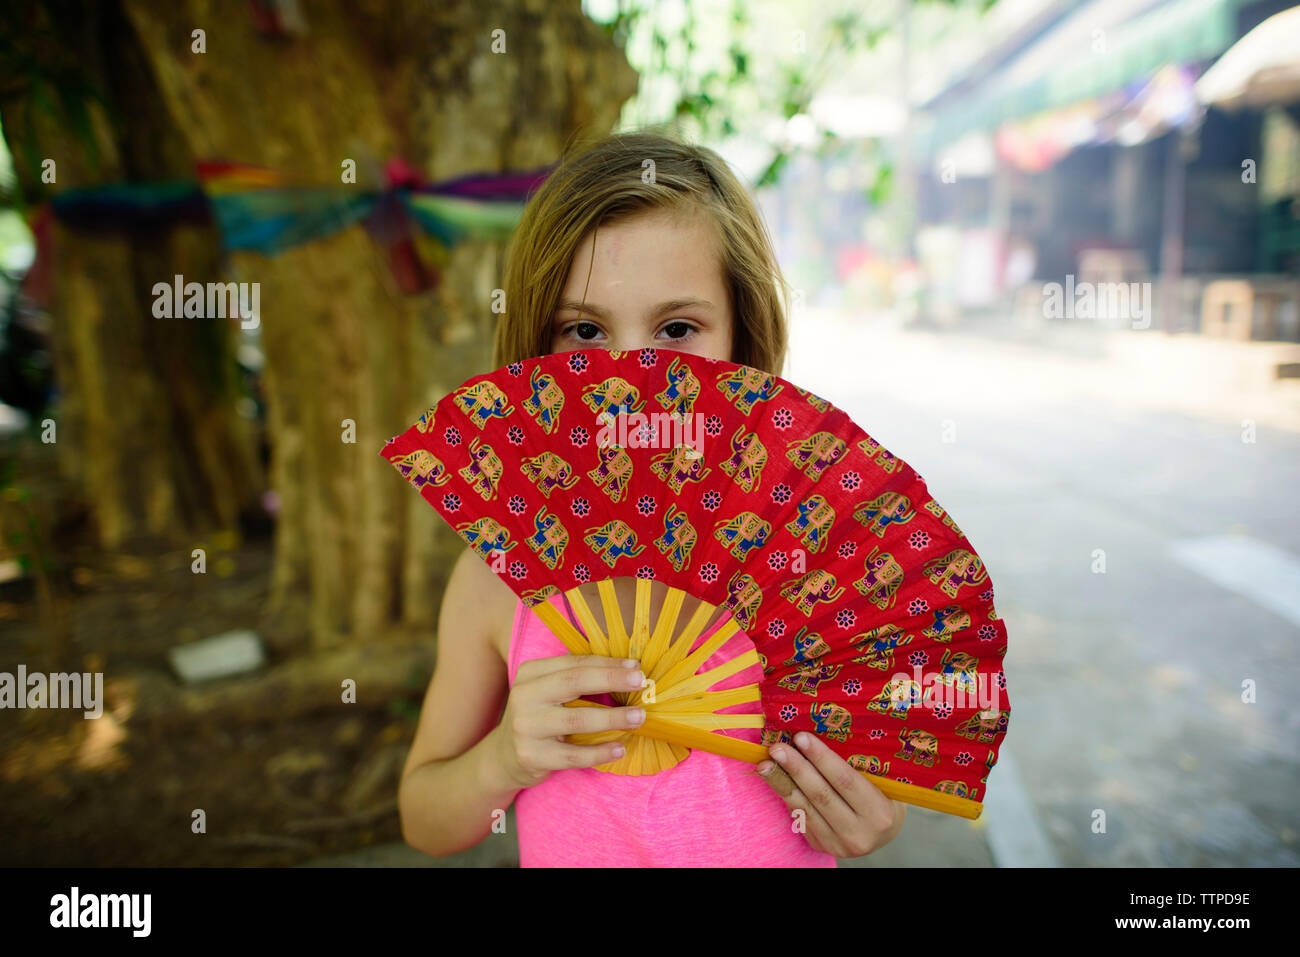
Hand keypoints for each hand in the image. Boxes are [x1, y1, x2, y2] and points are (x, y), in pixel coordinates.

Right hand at [495, 654, 647, 788]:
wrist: (505, 756)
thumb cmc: (539, 717)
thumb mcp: (549, 691)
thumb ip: (578, 678)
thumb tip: (628, 669)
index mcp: (530, 673)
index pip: (574, 664)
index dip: (607, 664)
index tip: (635, 666)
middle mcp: (524, 696)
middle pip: (574, 682)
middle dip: (611, 680)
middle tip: (641, 682)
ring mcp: (525, 727)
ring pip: (576, 720)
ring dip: (612, 718)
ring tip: (639, 718)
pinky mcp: (531, 756)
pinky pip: (573, 755)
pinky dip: (599, 752)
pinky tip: (620, 748)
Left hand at [757, 731, 906, 857]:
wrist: (882, 833)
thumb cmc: (882, 796)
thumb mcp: (881, 781)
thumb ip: (857, 764)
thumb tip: (819, 732)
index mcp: (880, 813)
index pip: (845, 780)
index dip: (821, 757)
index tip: (801, 737)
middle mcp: (859, 834)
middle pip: (820, 795)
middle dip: (796, 768)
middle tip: (777, 747)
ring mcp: (839, 845)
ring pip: (804, 808)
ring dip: (782, 782)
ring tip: (766, 763)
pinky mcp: (822, 847)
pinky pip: (800, 817)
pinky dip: (787, 796)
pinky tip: (776, 779)